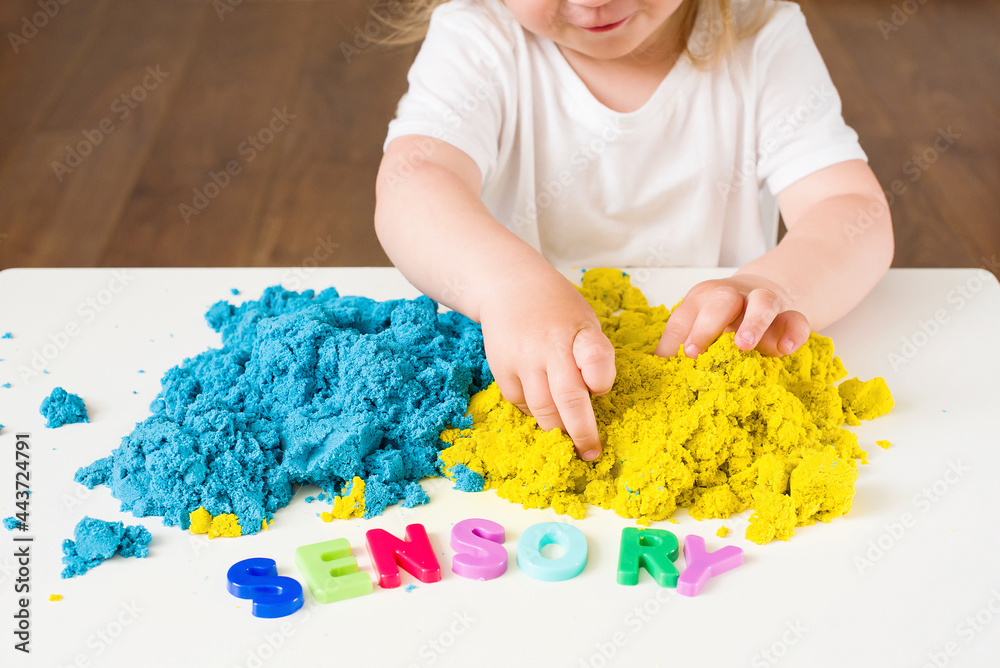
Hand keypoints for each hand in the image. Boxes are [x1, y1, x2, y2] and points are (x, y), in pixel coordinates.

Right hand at [478, 271, 615, 460]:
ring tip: (568, 438)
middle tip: (591, 452)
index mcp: (579, 331)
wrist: (509, 287)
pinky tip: (544, 408)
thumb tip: (594, 399)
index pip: (595, 358)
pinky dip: (534, 413)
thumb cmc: (558, 310)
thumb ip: (593, 357)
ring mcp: (523, 359)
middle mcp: (550, 346)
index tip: (600, 390)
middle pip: (567, 398)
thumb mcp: (585, 321)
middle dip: (582, 431)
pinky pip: (521, 404)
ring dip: (558, 429)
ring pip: (542, 409)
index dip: (600, 379)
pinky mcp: (502, 369)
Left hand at [653, 273, 810, 358]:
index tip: (677, 356)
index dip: (677, 336)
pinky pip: (795, 320)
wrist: (767, 292)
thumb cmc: (723, 319)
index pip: (685, 315)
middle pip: (721, 301)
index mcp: (702, 300)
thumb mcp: (699, 327)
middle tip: (696, 352)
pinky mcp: (790, 316)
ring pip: (762, 303)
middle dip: (707, 325)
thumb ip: (681, 345)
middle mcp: (733, 297)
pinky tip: (785, 350)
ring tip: (743, 345)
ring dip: (752, 322)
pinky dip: (792, 333)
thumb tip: (658, 371)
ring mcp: (764, 303)